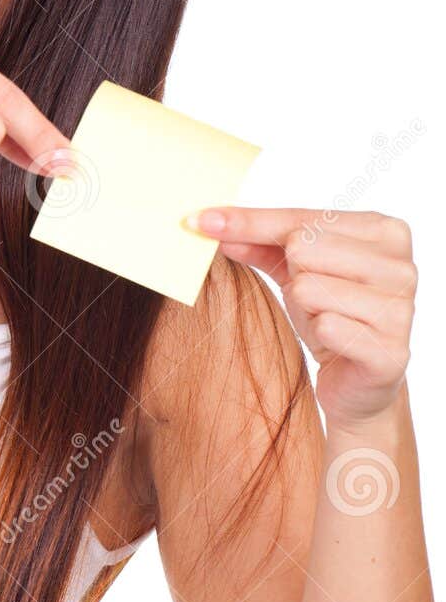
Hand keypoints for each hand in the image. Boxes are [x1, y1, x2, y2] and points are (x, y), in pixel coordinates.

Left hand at [186, 206, 416, 427]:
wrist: (359, 382)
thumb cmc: (331, 314)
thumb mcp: (294, 271)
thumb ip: (259, 242)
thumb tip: (212, 224)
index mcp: (386, 231)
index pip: (301, 219)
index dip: (248, 222)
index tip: (200, 220)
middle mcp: (401, 264)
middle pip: (304, 248)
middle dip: (295, 277)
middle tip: (314, 299)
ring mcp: (400, 307)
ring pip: (310, 287)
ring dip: (306, 309)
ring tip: (328, 320)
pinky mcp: (390, 350)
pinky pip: (326, 326)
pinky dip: (320, 336)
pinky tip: (336, 343)